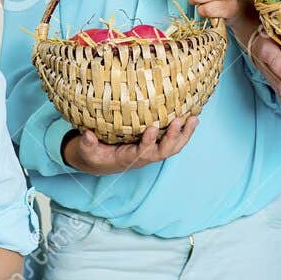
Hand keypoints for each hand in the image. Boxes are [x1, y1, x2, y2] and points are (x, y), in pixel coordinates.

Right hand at [61, 118, 197, 173]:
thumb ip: (87, 144)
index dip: (148, 142)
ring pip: (172, 147)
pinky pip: (173, 140)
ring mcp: (152, 151)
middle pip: (163, 151)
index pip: (142, 153)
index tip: (153, 128)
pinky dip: (183, 131)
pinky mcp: (155, 145)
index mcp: (128, 158)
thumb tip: (86, 135)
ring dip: (184, 134)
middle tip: (180, 120)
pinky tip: (191, 118)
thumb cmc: (94, 154)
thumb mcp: (87, 151)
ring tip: (194, 118)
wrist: (100, 161)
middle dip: (173, 137)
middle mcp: (144, 156)